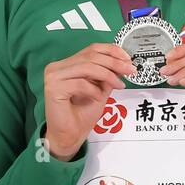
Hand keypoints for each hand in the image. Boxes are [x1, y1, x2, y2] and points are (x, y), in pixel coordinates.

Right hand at [43, 43, 133, 159]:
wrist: (70, 136)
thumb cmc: (82, 115)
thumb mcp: (100, 90)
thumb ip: (107, 76)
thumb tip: (123, 63)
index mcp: (67, 64)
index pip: (91, 49)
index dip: (112, 51)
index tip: (128, 59)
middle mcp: (57, 67)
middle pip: (91, 56)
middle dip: (114, 63)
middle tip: (130, 70)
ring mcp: (53, 76)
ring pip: (87, 67)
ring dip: (108, 75)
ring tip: (120, 84)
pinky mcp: (53, 88)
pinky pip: (80, 83)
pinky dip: (93, 89)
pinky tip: (99, 97)